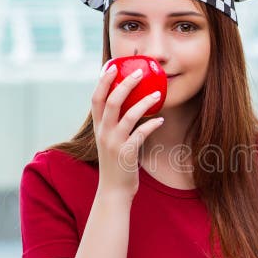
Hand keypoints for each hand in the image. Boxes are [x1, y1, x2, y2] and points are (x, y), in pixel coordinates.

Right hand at [91, 64, 164, 197]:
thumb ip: (115, 124)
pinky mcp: (126, 154)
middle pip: (111, 101)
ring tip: (157, 94)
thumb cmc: (116, 163)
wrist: (114, 191)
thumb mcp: (110, 140)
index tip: (113, 66)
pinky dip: (152, 125)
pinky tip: (161, 120)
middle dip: (125, 84)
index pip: (96, 98)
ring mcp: (114, 143)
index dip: (103, 81)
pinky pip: (140, 134)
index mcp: (98, 127)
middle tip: (140, 73)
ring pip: (128, 116)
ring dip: (144, 102)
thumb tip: (129, 104)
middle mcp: (103, 132)